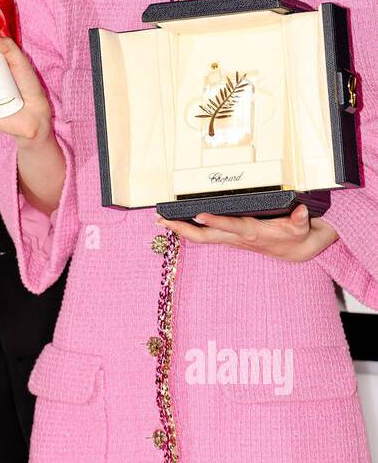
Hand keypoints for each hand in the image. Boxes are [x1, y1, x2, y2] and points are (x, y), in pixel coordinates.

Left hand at [155, 203, 339, 262]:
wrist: (296, 251)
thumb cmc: (296, 235)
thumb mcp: (302, 227)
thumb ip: (300, 220)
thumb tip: (301, 211)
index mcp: (252, 232)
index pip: (230, 226)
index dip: (215, 222)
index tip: (198, 215)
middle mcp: (237, 237)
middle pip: (205, 236)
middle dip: (182, 229)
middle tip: (162, 220)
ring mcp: (231, 239)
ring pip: (201, 237)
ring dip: (180, 230)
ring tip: (160, 220)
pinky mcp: (229, 238)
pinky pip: (204, 236)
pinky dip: (188, 230)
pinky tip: (175, 224)